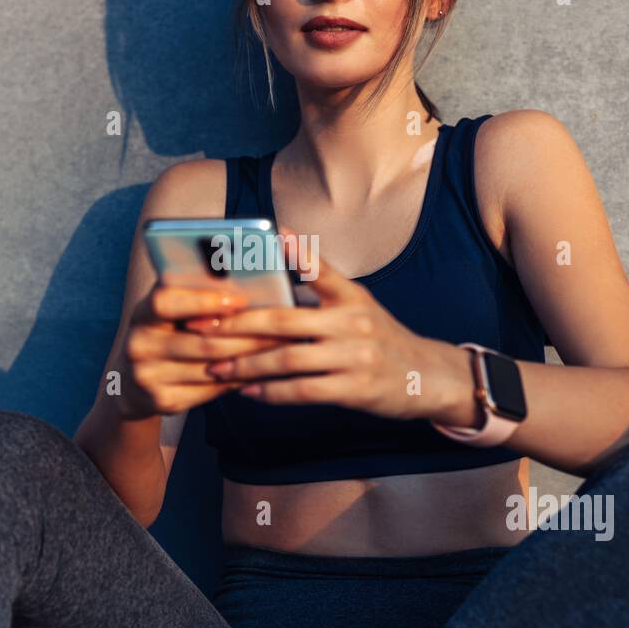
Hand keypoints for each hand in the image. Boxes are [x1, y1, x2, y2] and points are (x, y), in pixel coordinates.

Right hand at [116, 281, 292, 419]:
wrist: (131, 382)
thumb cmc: (165, 333)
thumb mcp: (169, 311)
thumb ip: (194, 293)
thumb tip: (247, 278)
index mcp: (142, 313)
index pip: (165, 301)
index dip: (203, 300)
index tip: (241, 299)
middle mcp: (138, 345)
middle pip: (202, 342)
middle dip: (248, 335)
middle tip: (285, 329)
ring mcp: (147, 376)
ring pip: (212, 367)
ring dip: (252, 359)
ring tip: (283, 349)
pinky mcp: (162, 401)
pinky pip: (211, 390)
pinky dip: (240, 379)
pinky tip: (263, 371)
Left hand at [188, 224, 470, 421]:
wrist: (426, 377)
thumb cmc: (379, 339)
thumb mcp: (358, 305)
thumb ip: (320, 288)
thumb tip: (278, 260)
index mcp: (352, 295)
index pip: (318, 267)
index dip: (293, 250)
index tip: (266, 236)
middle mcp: (353, 322)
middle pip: (284, 320)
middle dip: (237, 325)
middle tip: (201, 328)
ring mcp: (354, 356)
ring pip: (286, 359)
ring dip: (245, 365)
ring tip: (215, 367)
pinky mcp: (353, 389)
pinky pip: (301, 390)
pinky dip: (269, 391)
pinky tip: (246, 391)